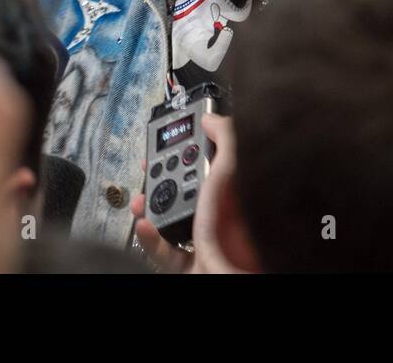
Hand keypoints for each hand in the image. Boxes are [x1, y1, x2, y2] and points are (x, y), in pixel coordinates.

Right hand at [129, 113, 243, 273]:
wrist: (246, 274)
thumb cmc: (252, 236)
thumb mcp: (237, 174)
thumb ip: (227, 141)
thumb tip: (210, 118)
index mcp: (234, 192)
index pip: (210, 159)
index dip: (188, 145)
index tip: (170, 136)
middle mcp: (221, 215)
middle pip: (185, 187)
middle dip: (162, 175)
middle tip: (147, 166)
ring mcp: (206, 240)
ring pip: (171, 218)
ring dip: (151, 206)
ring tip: (140, 198)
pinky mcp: (193, 264)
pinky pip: (165, 250)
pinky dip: (151, 239)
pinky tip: (145, 226)